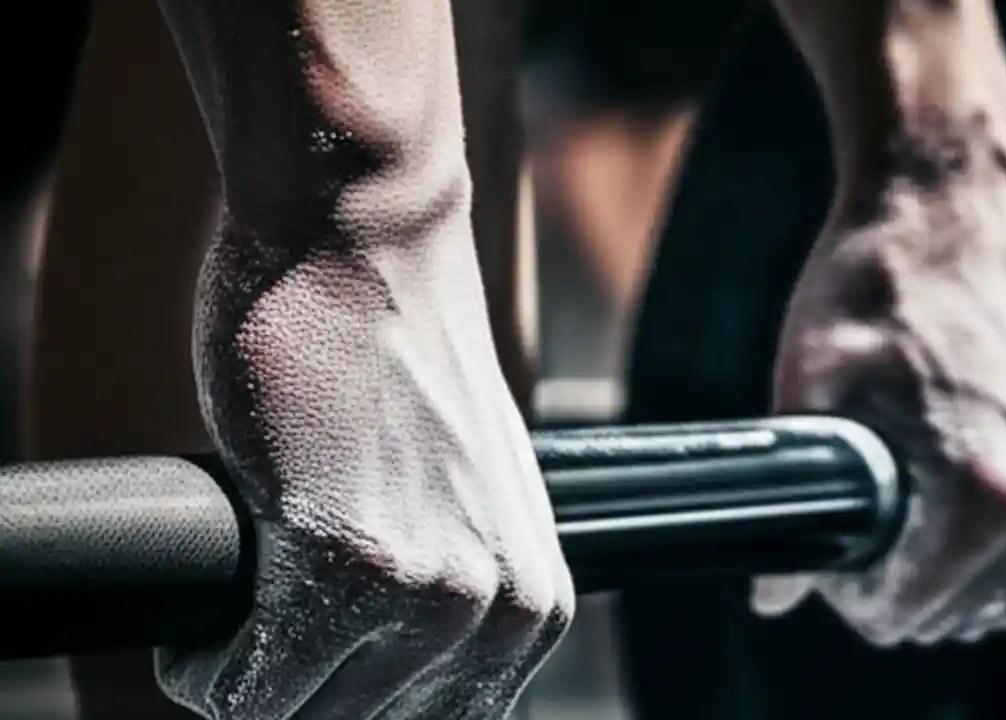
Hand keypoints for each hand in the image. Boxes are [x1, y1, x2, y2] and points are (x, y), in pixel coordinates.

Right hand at [156, 246, 573, 718]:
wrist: (365, 247)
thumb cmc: (398, 362)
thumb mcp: (469, 496)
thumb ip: (456, 586)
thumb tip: (389, 671)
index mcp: (537, 606)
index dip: (355, 704)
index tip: (308, 672)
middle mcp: (500, 613)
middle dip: (298, 694)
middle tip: (255, 637)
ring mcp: (429, 595)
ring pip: (302, 719)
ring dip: (247, 683)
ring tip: (232, 622)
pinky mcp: (345, 562)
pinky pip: (247, 689)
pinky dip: (206, 670)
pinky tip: (204, 625)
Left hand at [753, 159, 1005, 645]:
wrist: (943, 199)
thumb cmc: (875, 281)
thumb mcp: (811, 391)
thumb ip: (794, 501)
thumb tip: (775, 591)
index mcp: (985, 489)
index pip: (904, 612)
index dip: (846, 591)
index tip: (825, 545)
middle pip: (956, 616)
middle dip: (894, 589)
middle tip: (852, 528)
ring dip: (945, 583)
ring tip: (893, 525)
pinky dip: (993, 561)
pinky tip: (942, 522)